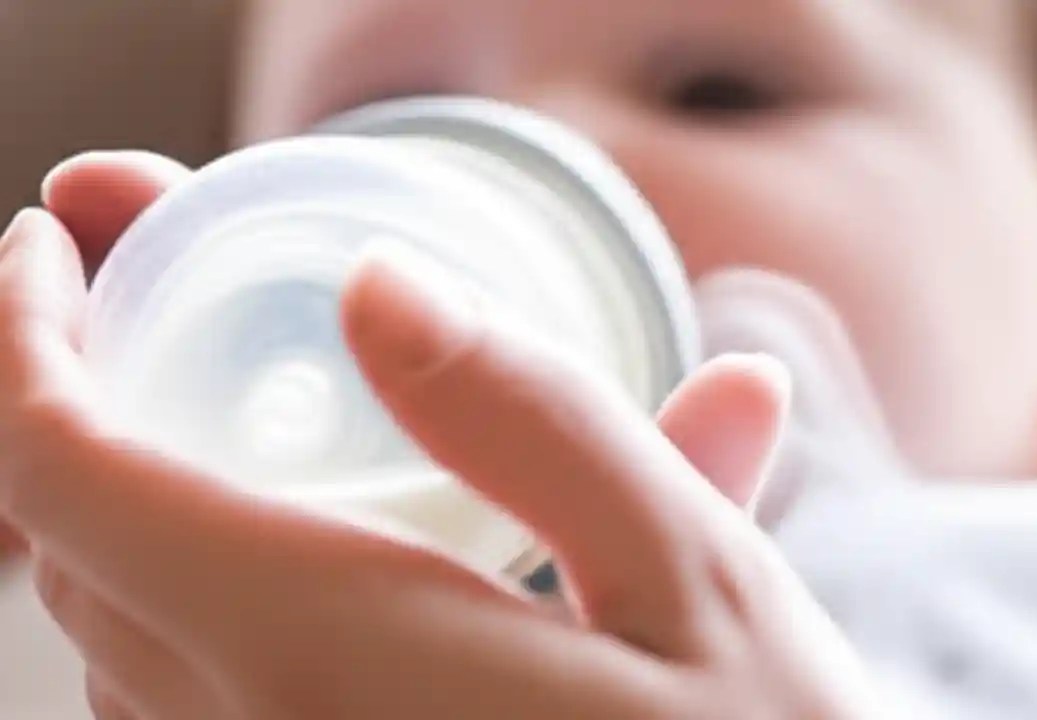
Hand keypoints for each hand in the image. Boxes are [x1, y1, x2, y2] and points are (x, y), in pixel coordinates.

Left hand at [0, 152, 875, 718]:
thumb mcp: (697, 579)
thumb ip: (537, 425)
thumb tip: (383, 291)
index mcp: (334, 660)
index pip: (65, 478)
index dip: (26, 339)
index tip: (58, 244)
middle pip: (77, 558)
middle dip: (80, 411)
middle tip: (160, 308)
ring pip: (126, 649)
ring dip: (132, 516)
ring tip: (233, 423)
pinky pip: (196, 718)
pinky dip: (194, 613)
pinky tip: (309, 567)